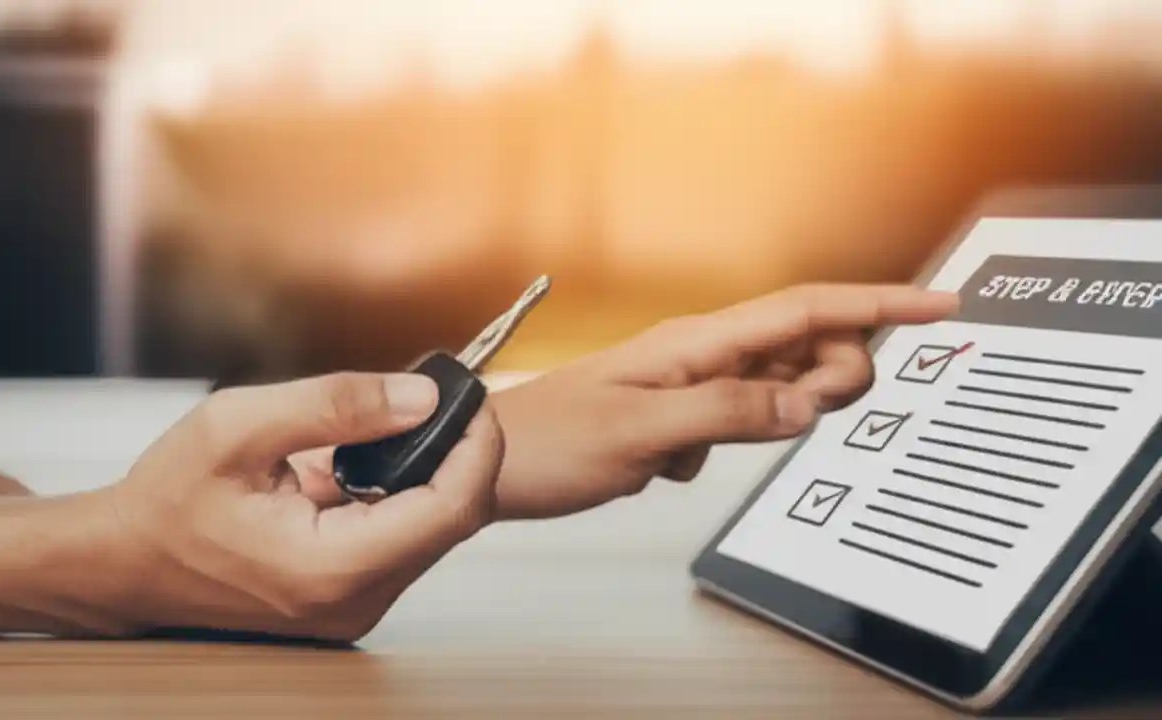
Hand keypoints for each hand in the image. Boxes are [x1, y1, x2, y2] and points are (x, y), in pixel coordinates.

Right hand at [104, 373, 502, 640]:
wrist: (122, 564)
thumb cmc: (167, 499)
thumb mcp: (239, 426)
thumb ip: (337, 406)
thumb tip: (423, 397)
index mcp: (333, 567)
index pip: (453, 508)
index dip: (479, 444)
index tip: (474, 395)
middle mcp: (355, 601)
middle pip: (454, 520)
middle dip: (460, 451)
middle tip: (445, 394)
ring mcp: (353, 607)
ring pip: (433, 530)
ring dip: (429, 470)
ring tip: (396, 419)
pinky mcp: (347, 598)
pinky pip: (402, 539)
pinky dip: (400, 492)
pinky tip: (367, 458)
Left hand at [488, 284, 958, 518]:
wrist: (489, 460)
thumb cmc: (550, 442)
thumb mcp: (641, 432)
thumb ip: (725, 413)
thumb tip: (804, 403)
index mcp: (697, 342)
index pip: (806, 309)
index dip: (879, 304)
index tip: (941, 306)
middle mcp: (701, 354)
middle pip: (805, 344)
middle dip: (835, 373)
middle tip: (807, 416)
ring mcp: (692, 384)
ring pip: (776, 382)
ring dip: (785, 409)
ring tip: (719, 442)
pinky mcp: (680, 417)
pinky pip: (741, 417)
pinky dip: (738, 438)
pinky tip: (677, 465)